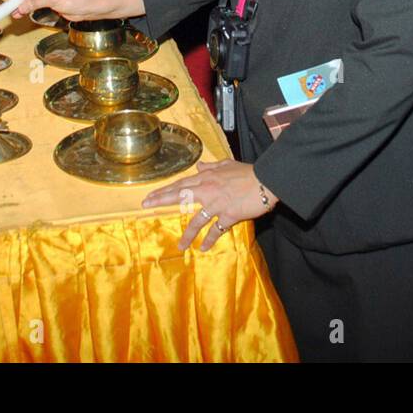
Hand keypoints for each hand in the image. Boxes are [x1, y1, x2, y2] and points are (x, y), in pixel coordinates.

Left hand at [141, 160, 276, 251]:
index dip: (164, 190)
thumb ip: (212, 166)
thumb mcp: (227, 165)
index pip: (180, 184)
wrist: (266, 181)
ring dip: (188, 234)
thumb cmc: (248, 172)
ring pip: (196, 221)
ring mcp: (217, 204)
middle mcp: (207, 190)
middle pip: (179, 196)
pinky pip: (216, 230)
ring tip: (181, 246)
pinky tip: (204, 248)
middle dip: (161, 200)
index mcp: (207, 178)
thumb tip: (200, 165)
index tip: (150, 195)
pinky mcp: (228, 215)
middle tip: (146, 205)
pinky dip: (210, 239)